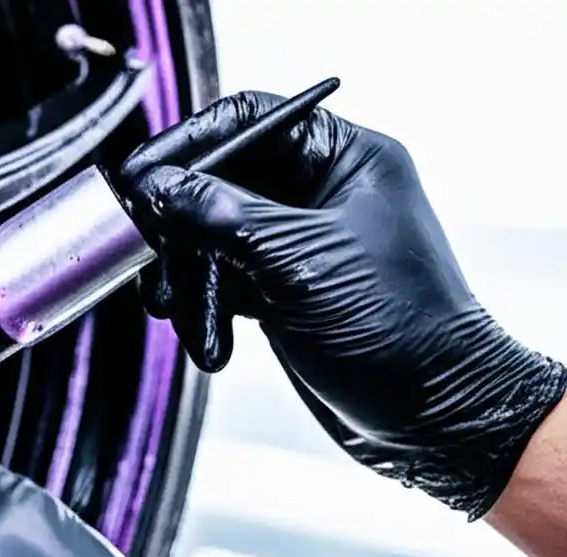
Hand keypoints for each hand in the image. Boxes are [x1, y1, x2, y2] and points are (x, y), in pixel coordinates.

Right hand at [117, 91, 566, 518]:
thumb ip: (220, 215)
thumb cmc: (400, 329)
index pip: (248, 121)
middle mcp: (319, 193)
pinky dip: (205, 309)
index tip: (139, 176)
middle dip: (178, 225)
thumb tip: (157, 187)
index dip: (187, 144)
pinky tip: (208, 340)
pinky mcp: (283, 290)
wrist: (433, 417)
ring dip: (187, 277)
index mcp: (343, 159)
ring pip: (211, 237)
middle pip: (219, 182)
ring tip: (176, 310)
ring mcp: (299, 244)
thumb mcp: (298, 261)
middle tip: (149, 253)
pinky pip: (222, 282)